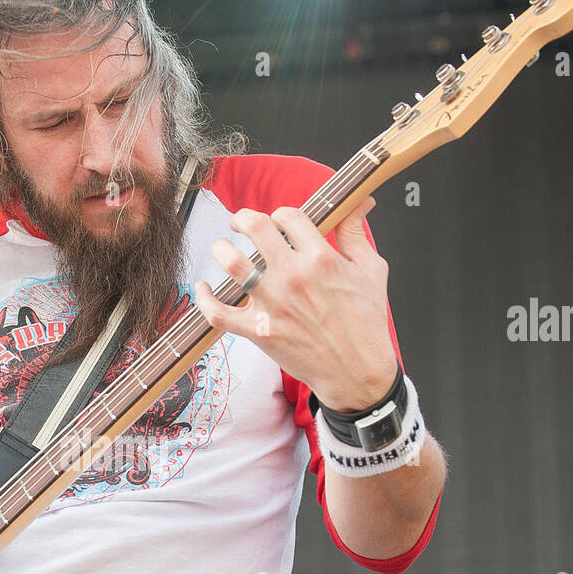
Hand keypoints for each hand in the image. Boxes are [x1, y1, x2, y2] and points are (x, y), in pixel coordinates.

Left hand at [195, 197, 398, 410]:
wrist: (357, 371)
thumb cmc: (367, 322)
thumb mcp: (371, 271)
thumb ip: (356, 233)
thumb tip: (359, 201)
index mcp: (322, 259)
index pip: (289, 216)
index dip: (281, 215)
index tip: (279, 224)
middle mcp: (293, 277)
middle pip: (255, 228)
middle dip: (243, 219)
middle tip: (240, 224)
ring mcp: (273, 305)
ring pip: (232, 263)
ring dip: (221, 250)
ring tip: (223, 249)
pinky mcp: (258, 332)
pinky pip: (217, 313)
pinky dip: (203, 298)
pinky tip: (202, 287)